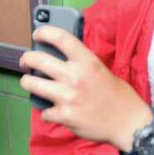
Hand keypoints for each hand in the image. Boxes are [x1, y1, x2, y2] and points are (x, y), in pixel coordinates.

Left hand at [19, 25, 152, 151]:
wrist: (127, 122)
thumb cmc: (117, 95)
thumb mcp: (101, 70)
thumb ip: (81, 64)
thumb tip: (59, 59)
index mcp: (86, 61)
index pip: (60, 37)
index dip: (44, 32)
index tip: (37, 34)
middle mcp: (75, 76)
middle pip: (37, 59)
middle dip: (26, 59)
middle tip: (26, 62)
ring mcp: (68, 96)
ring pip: (31, 84)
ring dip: (28, 83)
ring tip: (31, 84)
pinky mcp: (65, 116)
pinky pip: (43, 111)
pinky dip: (47, 112)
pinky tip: (53, 112)